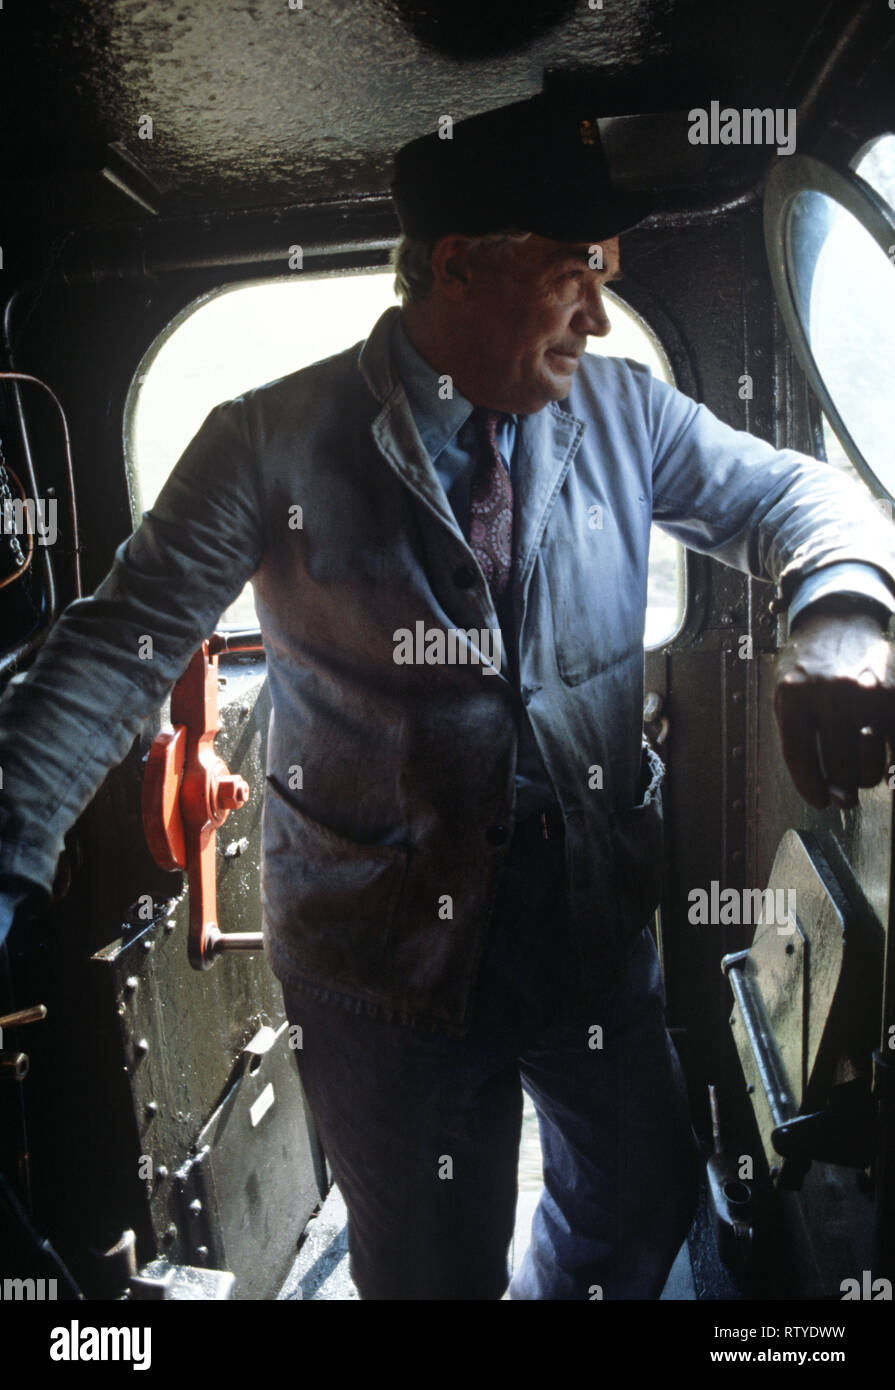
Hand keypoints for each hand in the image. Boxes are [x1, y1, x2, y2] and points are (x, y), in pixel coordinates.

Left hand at [774, 611, 894, 808]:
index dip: (810, 787)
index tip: (820, 799)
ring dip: (864, 777)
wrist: (838, 620)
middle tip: (842, 782)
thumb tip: (835, 795)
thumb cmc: (809, 665)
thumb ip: (802, 743)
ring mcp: (867, 693)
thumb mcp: (787, 697)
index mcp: (796, 694)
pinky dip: (893, 768)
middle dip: (841, 785)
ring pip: (869, 767)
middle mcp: (832, 693)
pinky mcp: (893, 693)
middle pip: (838, 768)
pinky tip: (887, 769)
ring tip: (859, 766)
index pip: (800, 757)